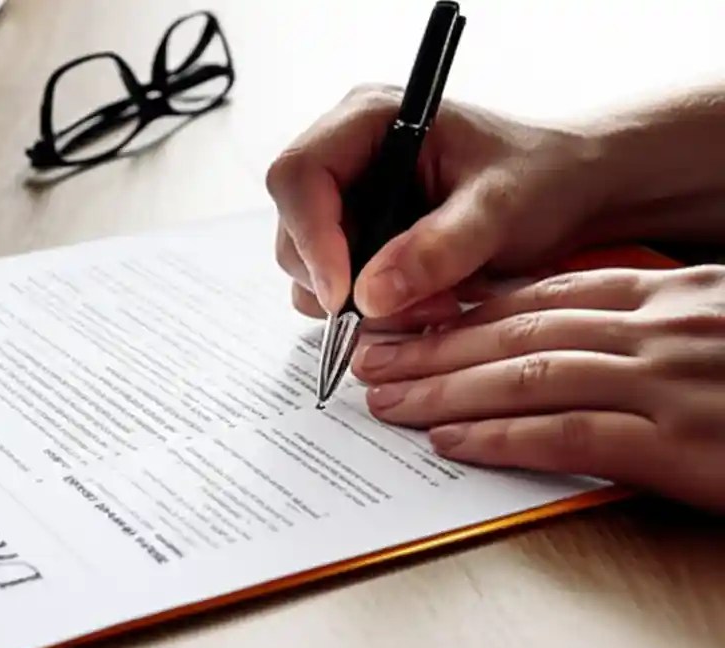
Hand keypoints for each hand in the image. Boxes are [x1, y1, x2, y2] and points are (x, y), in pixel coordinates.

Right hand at [267, 85, 608, 327]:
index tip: (345, 295)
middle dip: (344, 282)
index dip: (311, 238)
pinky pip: (334, 289)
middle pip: (294, 231)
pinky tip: (425, 301)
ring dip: (363, 304)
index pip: (298, 177)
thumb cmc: (543, 177)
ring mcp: (346, 202)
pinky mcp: (356, 241)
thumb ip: (437, 249)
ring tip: (435, 301)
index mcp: (367, 120)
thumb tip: (367, 296)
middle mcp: (344, 158)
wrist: (571, 193)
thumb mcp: (499, 209)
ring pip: (309, 270)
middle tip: (413, 307)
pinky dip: (373, 310)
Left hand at [351, 265, 724, 512]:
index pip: (547, 293)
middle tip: (371, 358)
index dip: (468, 308)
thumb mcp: (718, 332)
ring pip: (527, 376)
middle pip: (520, 329)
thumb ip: (650, 329)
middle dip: (435, 346)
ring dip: (444, 389)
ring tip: (387, 401)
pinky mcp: (683, 445)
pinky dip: (500, 439)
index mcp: (675, 293)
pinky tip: (452, 444)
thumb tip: (566, 341)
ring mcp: (673, 382)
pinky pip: (569, 436)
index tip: (412, 319)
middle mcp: (666, 327)